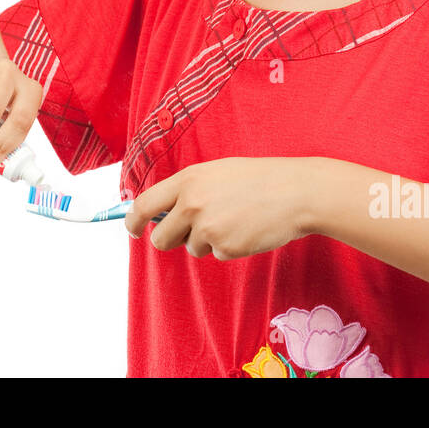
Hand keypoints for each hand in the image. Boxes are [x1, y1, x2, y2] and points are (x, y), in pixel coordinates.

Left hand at [123, 157, 315, 259]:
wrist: (295, 192)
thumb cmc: (259, 179)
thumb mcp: (217, 173)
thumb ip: (189, 190)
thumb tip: (163, 212)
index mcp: (188, 180)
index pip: (144, 204)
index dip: (133, 220)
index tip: (133, 228)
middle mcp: (192, 203)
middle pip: (161, 238)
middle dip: (169, 240)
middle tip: (188, 234)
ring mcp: (208, 227)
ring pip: (191, 248)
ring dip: (207, 241)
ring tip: (233, 221)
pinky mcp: (225, 247)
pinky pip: (217, 255)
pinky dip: (229, 247)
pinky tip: (246, 229)